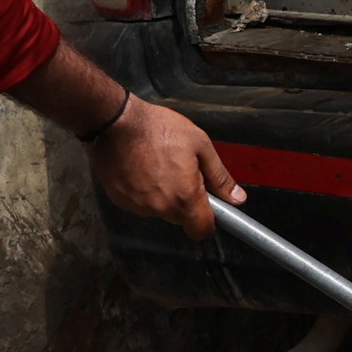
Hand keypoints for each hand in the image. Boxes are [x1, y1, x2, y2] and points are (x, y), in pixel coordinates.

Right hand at [88, 97, 243, 237]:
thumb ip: (220, 176)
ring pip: (160, 210)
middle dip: (185, 201)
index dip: (208, 221)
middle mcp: (160, 207)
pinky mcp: (121, 200)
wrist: (116, 122)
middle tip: (181, 172)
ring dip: (163, 195)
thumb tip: (236, 197)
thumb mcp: (199, 145)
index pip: (202, 230)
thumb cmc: (156, 128)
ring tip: (159, 166)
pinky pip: (140, 203)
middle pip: (181, 219)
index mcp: (184, 196)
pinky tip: (142, 169)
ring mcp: (138, 206)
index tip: (209, 208)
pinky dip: (144, 191)